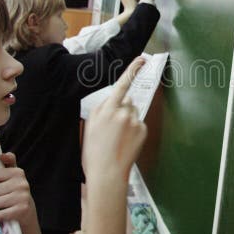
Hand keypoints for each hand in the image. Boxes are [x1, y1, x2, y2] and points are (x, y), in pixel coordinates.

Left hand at [0, 152, 35, 226]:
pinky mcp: (21, 211)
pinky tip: (4, 212)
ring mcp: (22, 197)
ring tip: (0, 205)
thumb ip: (8, 162)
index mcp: (18, 172)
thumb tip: (2, 155)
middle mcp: (22, 184)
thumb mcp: (12, 175)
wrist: (27, 210)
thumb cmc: (14, 191)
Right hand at [82, 57, 147, 180]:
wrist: (107, 173)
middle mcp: (122, 112)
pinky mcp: (143, 130)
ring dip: (128, 119)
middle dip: (122, 109)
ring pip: (133, 112)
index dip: (132, 70)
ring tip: (118, 137)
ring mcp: (134, 121)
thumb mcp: (90, 125)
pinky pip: (139, 123)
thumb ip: (102, 109)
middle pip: (127, 101)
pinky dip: (134, 129)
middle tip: (113, 129)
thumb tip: (115, 101)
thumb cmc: (94, 152)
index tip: (142, 60)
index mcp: (106, 110)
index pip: (122, 85)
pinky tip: (125, 141)